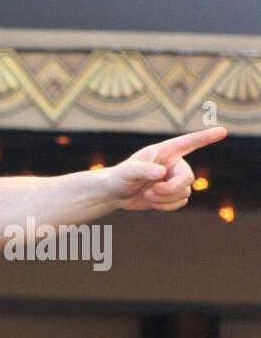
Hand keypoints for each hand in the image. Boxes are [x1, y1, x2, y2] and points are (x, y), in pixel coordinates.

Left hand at [108, 126, 225, 211]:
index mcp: (165, 152)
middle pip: (188, 178)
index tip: (223, 131)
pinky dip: (168, 206)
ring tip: (148, 196)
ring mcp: (174, 179)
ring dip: (166, 199)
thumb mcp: (127, 172)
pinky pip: (181, 202)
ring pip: (185, 192)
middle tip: (152, 192)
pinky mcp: (172, 194)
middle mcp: (173, 164)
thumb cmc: (119, 177)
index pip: (188, 143)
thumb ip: (143, 170)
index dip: (205, 138)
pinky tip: (153, 203)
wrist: (114, 193)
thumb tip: (161, 173)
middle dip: (172, 189)